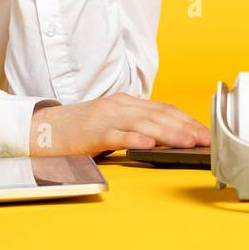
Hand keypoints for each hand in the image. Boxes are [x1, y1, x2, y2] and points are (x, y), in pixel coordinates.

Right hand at [28, 93, 210, 157]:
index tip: (205, 132)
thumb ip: (134, 127)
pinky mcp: (93, 132)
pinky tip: (149, 145)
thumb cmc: (78, 131)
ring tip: (188, 142)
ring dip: (169, 133)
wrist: (43, 128)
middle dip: (186, 127)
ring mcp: (106, 117)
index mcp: (125, 103)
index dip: (187, 120)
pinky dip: (135, 139)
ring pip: (144, 123)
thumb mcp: (111, 123)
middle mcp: (119, 106)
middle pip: (159, 114)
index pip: (164, 109)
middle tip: (206, 139)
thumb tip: (164, 141)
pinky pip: (117, 135)